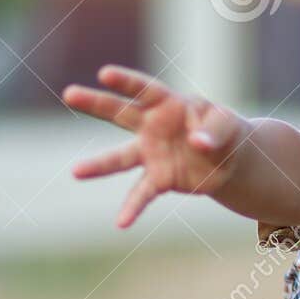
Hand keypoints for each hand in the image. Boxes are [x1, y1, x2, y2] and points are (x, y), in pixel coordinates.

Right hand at [61, 64, 246, 228]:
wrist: (229, 159)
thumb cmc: (224, 130)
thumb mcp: (228, 124)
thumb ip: (214, 130)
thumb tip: (198, 143)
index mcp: (167, 103)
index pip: (143, 89)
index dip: (125, 81)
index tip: (104, 74)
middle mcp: (151, 125)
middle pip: (119, 112)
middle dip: (95, 103)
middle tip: (70, 93)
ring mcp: (151, 153)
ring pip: (120, 158)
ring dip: (98, 166)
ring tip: (76, 172)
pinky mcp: (159, 179)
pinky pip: (142, 194)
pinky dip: (132, 209)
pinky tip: (121, 223)